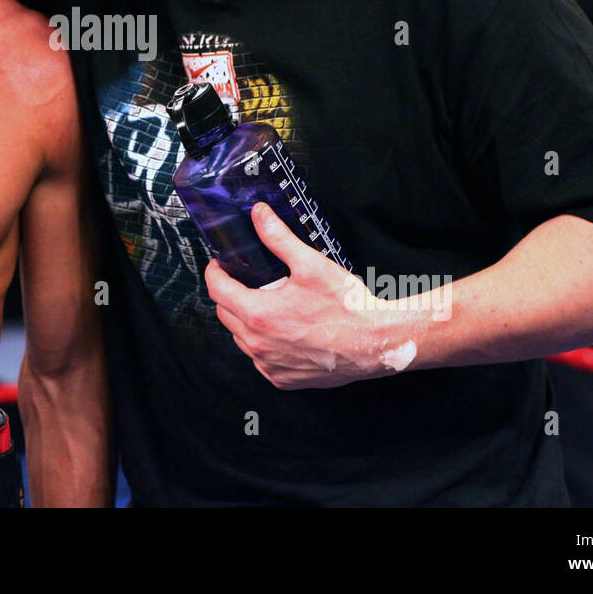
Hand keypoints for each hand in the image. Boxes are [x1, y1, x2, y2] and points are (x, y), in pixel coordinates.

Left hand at [203, 203, 428, 388]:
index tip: (220, 265)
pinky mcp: (283, 379)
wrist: (376, 343)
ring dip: (246, 321)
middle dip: (230, 294)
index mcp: (258, 314)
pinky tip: (282, 332)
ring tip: (269, 306)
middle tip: (248, 282)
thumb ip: (278, 237)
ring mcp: (269, 365)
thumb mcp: (310, 263)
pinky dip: (263, 345)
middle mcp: (258, 344)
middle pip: (225, 314)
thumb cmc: (347, 306)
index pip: (217, 290)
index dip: (215, 272)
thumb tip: (259, 214)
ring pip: (241, 339)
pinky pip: (260, 360)